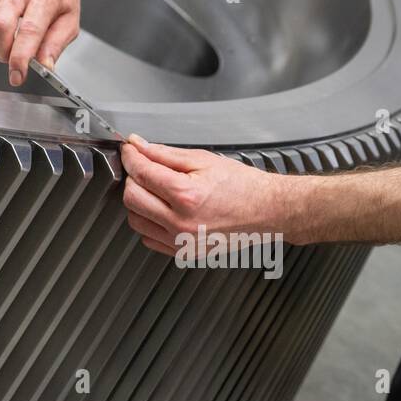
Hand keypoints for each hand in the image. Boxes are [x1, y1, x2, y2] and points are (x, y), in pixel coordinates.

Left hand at [119, 134, 289, 257]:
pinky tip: (162, 210)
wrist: (269, 211)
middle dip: (133, 178)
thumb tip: (140, 147)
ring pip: (136, 221)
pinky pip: (150, 239)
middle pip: (131, 198)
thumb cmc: (243, 186)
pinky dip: (149, 223)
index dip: (131, 157)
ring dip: (138, 202)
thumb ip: (165, 154)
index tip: (131, 150)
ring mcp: (182, 242)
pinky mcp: (185, 254)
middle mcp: (181, 223)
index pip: (141, 173)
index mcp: (186, 196)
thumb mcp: (203, 160)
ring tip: (155, 189)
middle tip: (143, 168)